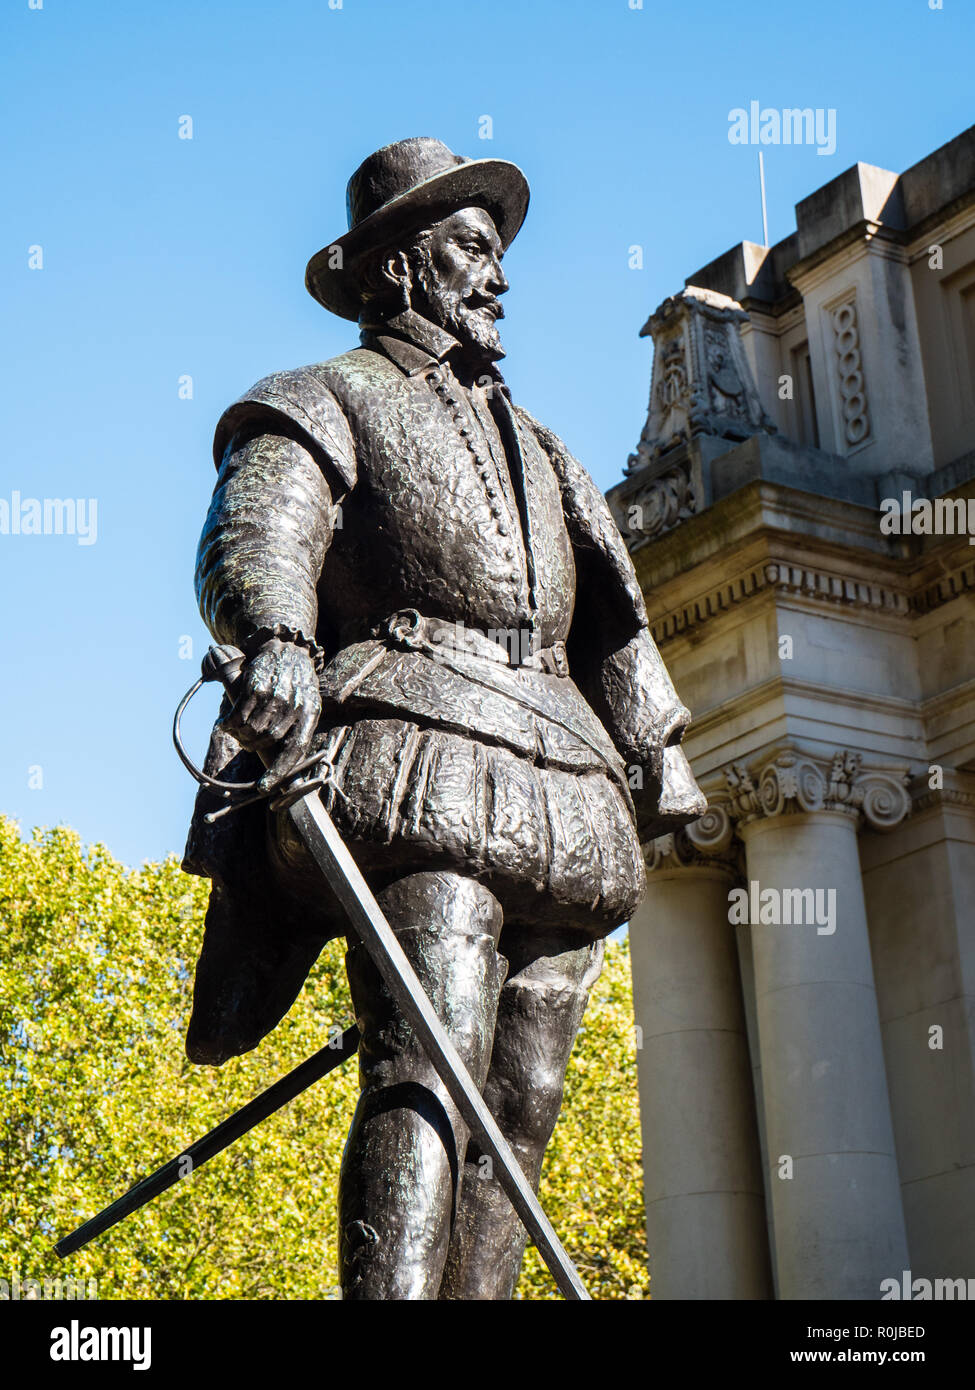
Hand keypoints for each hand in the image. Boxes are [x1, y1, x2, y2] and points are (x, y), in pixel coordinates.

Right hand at [220, 637, 321, 790]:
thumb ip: (300, 727)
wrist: (288, 649)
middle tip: (246, 743)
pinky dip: (230, 722)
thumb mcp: (309, 703)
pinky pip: (239, 714)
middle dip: (253, 746)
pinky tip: (227, 722)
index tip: (264, 787)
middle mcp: (294, 705)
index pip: (295, 749)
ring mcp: (274, 696)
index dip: (279, 771)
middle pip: (268, 740)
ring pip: (251, 729)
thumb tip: (287, 763)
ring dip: (240, 735)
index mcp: (310, 713)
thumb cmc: (299, 683)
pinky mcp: (256, 687)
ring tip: (237, 731)